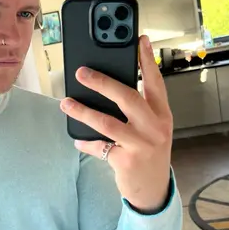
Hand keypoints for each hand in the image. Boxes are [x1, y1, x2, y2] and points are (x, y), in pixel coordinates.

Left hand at [60, 35, 172, 212]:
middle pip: (128, 97)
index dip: (147, 60)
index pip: (156, 82)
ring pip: (108, 122)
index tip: (140, 39)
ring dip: (83, 111)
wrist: (154, 190)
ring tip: (66, 103)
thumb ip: (138, 109)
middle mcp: (155, 128)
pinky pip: (100, 147)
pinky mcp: (126, 161)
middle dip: (103, 82)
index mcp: (162, 115)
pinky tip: (77, 140)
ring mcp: (141, 145)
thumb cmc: (149, 153)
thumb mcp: (151, 129)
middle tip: (82, 72)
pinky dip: (86, 142)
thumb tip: (108, 85)